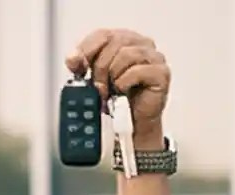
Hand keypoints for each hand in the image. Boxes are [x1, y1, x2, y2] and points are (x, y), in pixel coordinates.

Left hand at [65, 29, 169, 145]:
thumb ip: (83, 64)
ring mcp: (154, 57)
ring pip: (125, 55)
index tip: (75, 65)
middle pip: (114, 43)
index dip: (86, 49)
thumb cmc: (119, 94)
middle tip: (97, 85)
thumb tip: (73, 59)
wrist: (134, 118)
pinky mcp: (161, 73)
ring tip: (111, 90)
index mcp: (126, 39)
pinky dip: (124, 83)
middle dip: (100, 67)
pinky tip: (123, 90)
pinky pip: (136, 71)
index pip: (103, 34)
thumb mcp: (95, 76)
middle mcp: (142, 44)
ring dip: (112, 76)